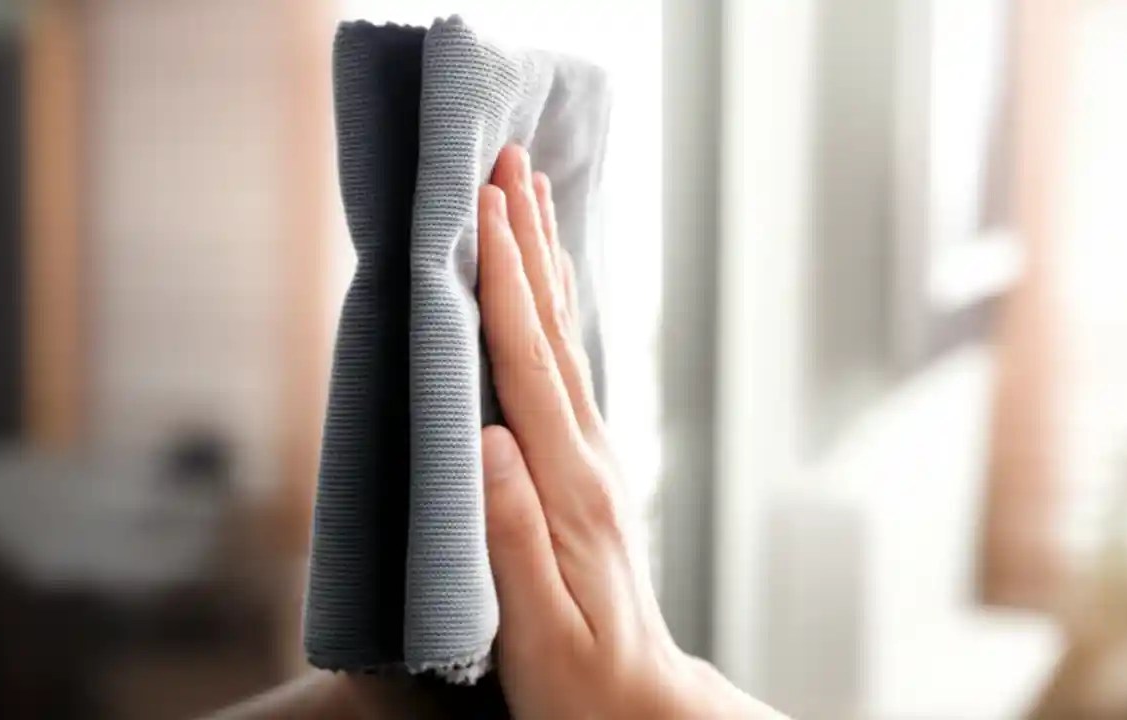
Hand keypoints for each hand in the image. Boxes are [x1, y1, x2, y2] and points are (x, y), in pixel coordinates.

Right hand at [479, 146, 783, 718]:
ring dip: (546, 266)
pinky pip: (565, 371)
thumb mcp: (539, 626)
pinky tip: (545, 293)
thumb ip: (513, 534)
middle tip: (508, 163)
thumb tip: (488, 439)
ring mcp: (593, 459)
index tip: (485, 208)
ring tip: (529, 199)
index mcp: (570, 487)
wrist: (640, 704)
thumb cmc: (581, 678)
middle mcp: (589, 458)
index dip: (506, 285)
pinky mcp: (586, 469)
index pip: (531, 366)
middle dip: (528, 245)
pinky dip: (552, 316)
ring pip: (564, 342)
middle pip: (554, 332)